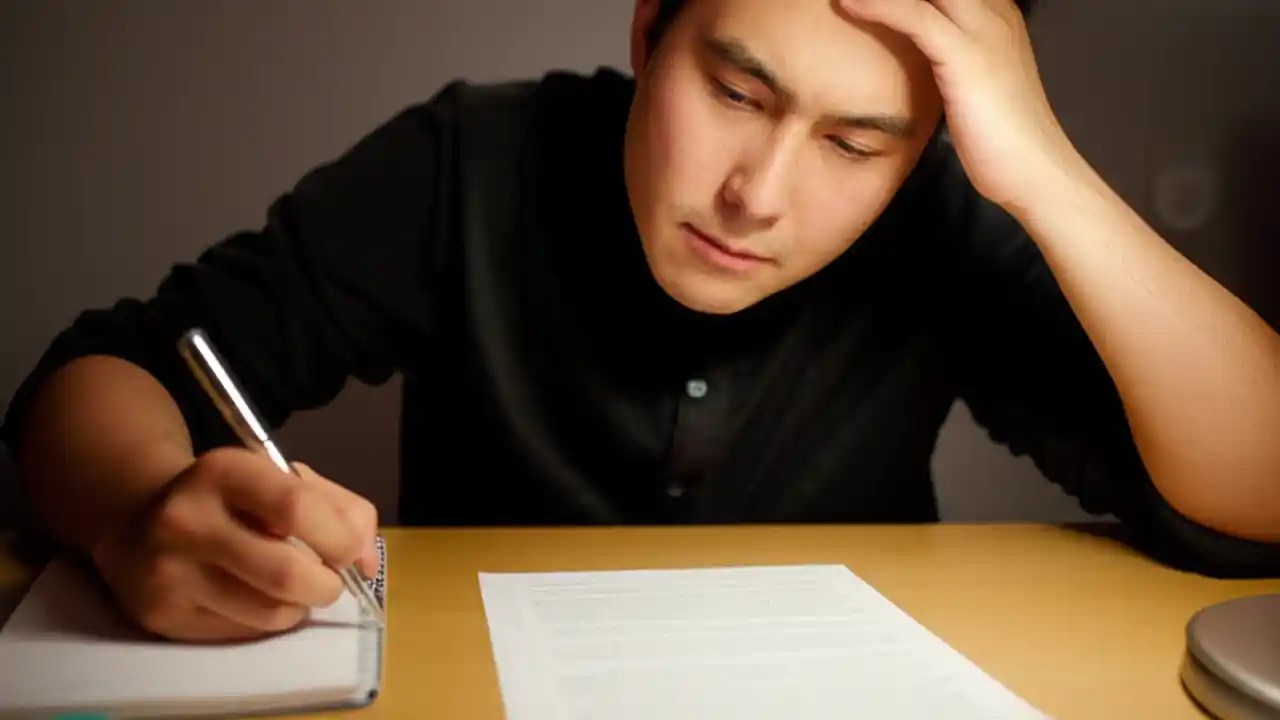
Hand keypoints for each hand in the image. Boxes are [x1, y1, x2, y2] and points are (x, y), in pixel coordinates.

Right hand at [90, 448, 378, 642]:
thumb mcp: (281, 479)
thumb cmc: (230, 498)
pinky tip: (253, 596)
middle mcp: (188, 519)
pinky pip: (243, 631)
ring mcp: (169, 571)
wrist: (136, 518)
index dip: (339, 538)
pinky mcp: (162, 615)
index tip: (351, 552)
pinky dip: (267, 620)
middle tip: (329, 580)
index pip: (296, 507)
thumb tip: (367, 562)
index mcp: (224, 471)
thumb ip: (340, 508)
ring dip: (300, 606)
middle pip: (287, 573)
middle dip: (327, 585)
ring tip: (291, 586)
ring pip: (270, 612)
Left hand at [840, 0, 1078, 213]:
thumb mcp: (968, 85)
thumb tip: (910, 61)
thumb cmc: (999, 137)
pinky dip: (877, 6)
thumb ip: (943, 61)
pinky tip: (845, 3)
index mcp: (993, 13)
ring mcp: (983, 29)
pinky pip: (915, 17)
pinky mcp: (967, 56)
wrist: (1035, 171)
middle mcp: (992, 10)